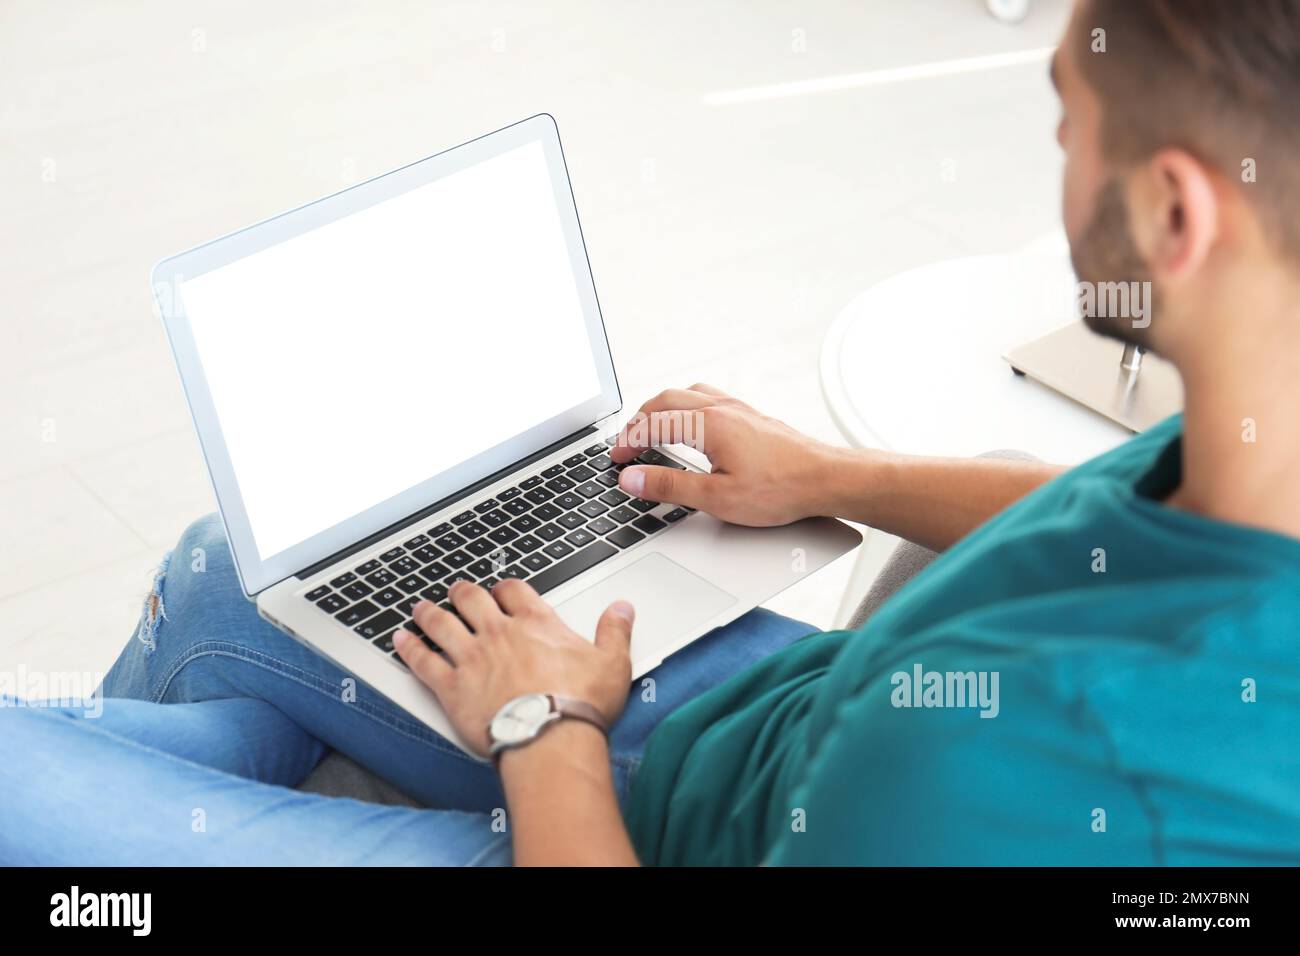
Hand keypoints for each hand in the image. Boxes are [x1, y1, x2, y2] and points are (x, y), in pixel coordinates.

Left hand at [392, 580, 633, 757]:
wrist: (549, 736)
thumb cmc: (580, 704)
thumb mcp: (613, 663)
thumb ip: (615, 631)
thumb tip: (622, 609)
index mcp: (536, 624)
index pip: (514, 591)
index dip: (505, 588)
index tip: (501, 590)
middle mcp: (499, 634)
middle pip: (471, 599)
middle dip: (462, 592)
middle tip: (457, 590)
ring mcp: (472, 658)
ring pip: (441, 624)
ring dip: (429, 613)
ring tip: (420, 608)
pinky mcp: (451, 686)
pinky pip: (423, 661)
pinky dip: (409, 648)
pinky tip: (399, 640)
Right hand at [609, 383, 845, 525]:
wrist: (827, 480)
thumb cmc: (780, 489)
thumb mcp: (716, 497)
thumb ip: (669, 486)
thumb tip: (632, 477)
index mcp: (708, 424)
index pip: (653, 424)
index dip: (629, 441)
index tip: (616, 458)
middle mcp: (723, 409)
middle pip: (666, 400)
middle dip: (639, 420)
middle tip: (626, 443)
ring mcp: (740, 409)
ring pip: (689, 394)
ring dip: (663, 408)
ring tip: (651, 428)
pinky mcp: (753, 417)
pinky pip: (709, 398)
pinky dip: (687, 407)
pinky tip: (692, 425)